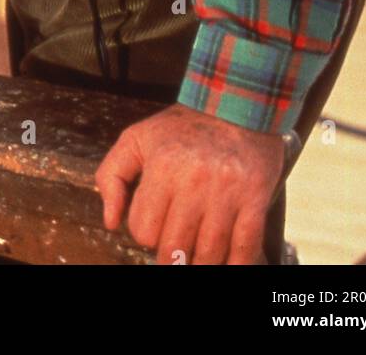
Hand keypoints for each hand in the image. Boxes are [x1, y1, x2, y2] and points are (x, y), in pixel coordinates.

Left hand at [95, 102, 285, 264]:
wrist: (236, 102)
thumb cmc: (183, 126)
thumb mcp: (137, 138)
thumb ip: (112, 176)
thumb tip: (110, 222)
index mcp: (163, 166)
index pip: (144, 230)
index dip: (145, 234)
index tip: (155, 225)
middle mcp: (194, 180)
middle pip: (174, 247)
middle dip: (171, 255)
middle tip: (175, 249)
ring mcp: (227, 191)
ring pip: (208, 254)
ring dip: (200, 262)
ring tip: (197, 257)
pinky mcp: (255, 197)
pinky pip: (245, 248)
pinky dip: (236, 264)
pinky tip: (227, 262)